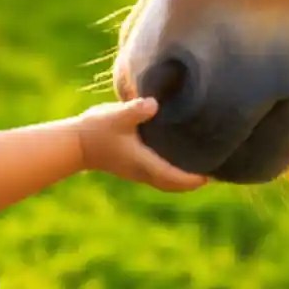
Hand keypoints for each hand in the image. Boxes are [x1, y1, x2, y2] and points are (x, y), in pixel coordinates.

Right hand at [75, 98, 208, 191]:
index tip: (212, 176)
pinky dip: (170, 171)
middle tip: (214, 173)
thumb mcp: (117, 116)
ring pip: (165, 180)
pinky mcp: (130, 166)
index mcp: (143, 163)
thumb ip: (136, 110)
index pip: (174, 177)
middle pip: (173, 184)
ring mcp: (135, 171)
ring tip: (199, 167)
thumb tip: (154, 104)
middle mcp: (142, 172)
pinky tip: (174, 157)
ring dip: (181, 177)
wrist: (74, 143)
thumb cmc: (96, 130)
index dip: (194, 179)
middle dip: (192, 181)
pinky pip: (157, 174)